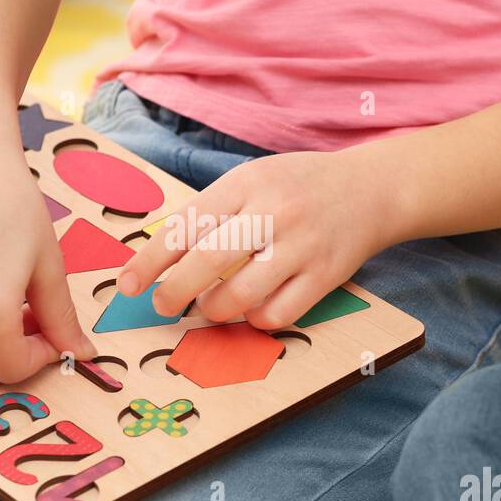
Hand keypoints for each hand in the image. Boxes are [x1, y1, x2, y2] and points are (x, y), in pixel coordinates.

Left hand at [118, 148, 396, 327]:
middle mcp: (272, 212)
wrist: (372, 188)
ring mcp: (301, 245)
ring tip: (208, 309)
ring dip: (214, 311)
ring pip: (240, 296)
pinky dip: (255, 320)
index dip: (150, 262)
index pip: (185, 226)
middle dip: (174, 292)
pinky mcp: (325, 275)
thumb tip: (159, 258)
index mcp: (245, 183)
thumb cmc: (297, 187)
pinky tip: (251, 311)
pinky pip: (277, 314)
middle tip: (163, 305)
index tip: (128, 286)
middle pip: (206, 263)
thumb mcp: (252, 180)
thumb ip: (212, 212)